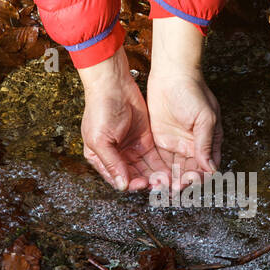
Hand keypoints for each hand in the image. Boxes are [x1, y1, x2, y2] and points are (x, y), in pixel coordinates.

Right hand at [77, 49, 169, 190]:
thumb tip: (122, 185)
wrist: (114, 84)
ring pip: (145, 169)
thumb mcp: (101, 139)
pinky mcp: (145, 140)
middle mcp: (116, 156)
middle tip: (159, 184)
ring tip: (166, 180)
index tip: (142, 184)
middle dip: (146, 182)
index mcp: (100, 158)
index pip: (117, 178)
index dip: (130, 184)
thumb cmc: (101, 109)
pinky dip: (161, 166)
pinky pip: (154, 158)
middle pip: (133, 176)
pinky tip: (170, 172)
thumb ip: (111, 163)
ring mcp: (131, 149)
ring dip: (155, 176)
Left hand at [147, 15, 219, 190]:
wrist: (171, 74)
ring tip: (161, 187)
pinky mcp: (160, 141)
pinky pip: (160, 162)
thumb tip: (210, 168)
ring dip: (169, 180)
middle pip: (189, 173)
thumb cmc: (193, 92)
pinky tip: (152, 178)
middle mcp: (193, 147)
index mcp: (209, 142)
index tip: (189, 180)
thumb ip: (205, 144)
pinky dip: (158, 172)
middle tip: (173, 187)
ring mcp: (176, 145)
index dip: (199, 177)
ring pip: (174, 170)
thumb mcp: (204, 118)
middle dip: (182, 182)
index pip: (206, 168)